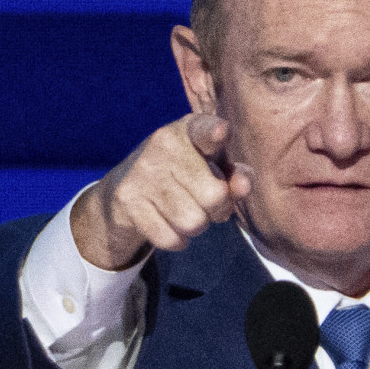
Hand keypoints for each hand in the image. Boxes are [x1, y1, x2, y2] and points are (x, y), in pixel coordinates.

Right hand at [71, 113, 252, 269]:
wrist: (127, 187)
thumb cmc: (187, 173)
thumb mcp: (215, 167)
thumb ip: (237, 175)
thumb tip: (243, 187)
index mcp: (191, 129)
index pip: (206, 130)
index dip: (216, 133)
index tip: (221, 132)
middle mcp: (164, 143)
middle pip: (214, 195)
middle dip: (219, 209)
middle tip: (207, 203)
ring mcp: (142, 170)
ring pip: (193, 222)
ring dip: (197, 226)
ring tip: (186, 211)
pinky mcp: (126, 198)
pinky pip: (170, 238)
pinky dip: (177, 239)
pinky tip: (169, 223)